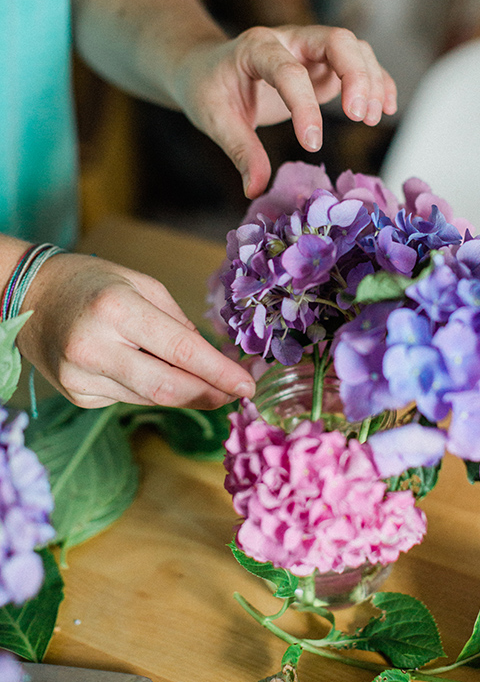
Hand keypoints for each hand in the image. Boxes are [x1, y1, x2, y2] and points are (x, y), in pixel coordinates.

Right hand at [17, 253, 254, 409]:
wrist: (29, 296)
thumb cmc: (92, 283)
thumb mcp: (141, 284)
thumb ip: (178, 323)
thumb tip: (213, 360)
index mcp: (117, 310)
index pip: (182, 352)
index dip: (220, 373)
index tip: (248, 385)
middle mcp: (95, 347)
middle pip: (167, 388)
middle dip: (209, 394)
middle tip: (235, 395)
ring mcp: (82, 377)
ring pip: (150, 399)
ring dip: (184, 394)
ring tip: (204, 383)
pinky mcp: (77, 395)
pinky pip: (128, 399)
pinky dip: (149, 389)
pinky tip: (147, 371)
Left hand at [173, 24, 397, 197]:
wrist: (206, 67)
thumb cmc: (209, 88)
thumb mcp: (215, 119)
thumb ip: (239, 150)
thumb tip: (255, 189)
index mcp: (257, 48)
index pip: (288, 70)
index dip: (304, 106)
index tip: (311, 144)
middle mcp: (290, 40)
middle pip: (337, 40)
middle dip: (356, 75)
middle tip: (361, 117)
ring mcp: (311, 49)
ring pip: (354, 49)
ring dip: (371, 81)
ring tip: (372, 119)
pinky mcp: (325, 65)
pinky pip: (360, 63)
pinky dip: (377, 82)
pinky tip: (386, 108)